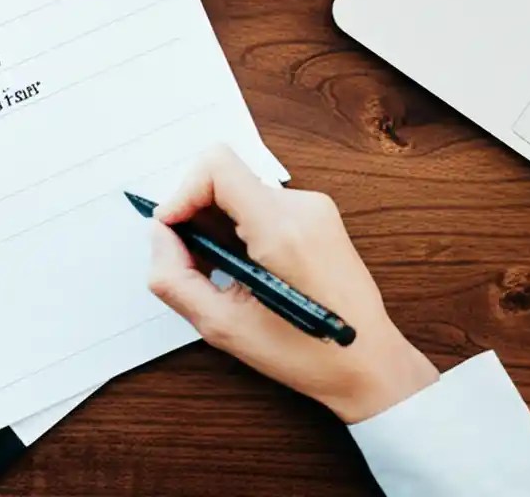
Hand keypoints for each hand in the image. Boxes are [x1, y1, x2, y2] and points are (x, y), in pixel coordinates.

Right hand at [147, 145, 439, 423]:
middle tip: (193, 262)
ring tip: (224, 274)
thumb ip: (175, 278)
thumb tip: (159, 237)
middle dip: (196, 214)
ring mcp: (314, 209)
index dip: (181, 193)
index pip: (216, 166)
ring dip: (218, 225)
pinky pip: (261, 205)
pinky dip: (240, 229)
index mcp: (281, 230)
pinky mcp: (317, 217)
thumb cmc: (309, 354)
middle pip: (224, 178)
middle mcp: (301, 208)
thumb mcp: (223, 327)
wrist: (369, 363)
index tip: (171, 228)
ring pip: (240, 192)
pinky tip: (247, 270)